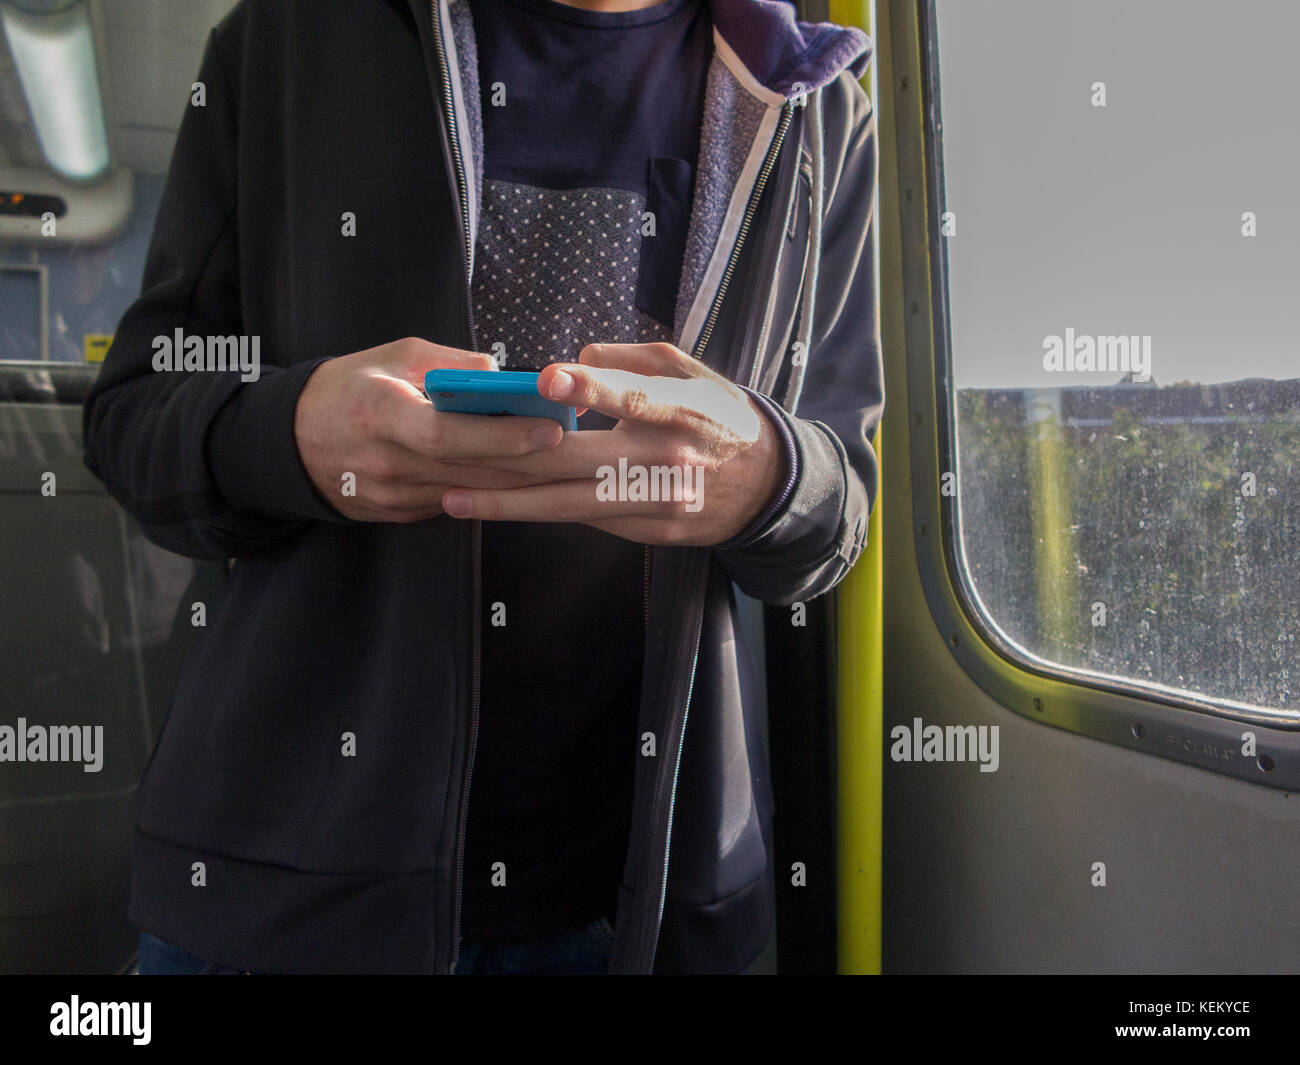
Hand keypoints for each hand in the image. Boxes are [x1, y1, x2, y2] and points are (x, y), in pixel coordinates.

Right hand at [293, 337, 565, 521]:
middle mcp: (385, 462)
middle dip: (530, 465)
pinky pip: (454, 503)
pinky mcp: (398, 514)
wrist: (291, 442)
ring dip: (520, 484)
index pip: (448, 435)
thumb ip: (448, 363)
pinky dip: (491, 492)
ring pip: (470, 494)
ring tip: (567, 468)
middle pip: (471, 471)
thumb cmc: (349, 387)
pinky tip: (527, 483)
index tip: (549, 429)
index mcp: (379, 414)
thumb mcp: (392, 356)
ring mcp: (391, 496)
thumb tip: (501, 375)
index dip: (501, 437)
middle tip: (579, 454)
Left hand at [439, 342, 784, 545]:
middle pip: (580, 462)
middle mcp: (668, 459)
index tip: (548, 380)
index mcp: (683, 409)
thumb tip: (574, 360)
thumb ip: (630, 359)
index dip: (592, 387)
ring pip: (571, 505)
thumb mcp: (688, 370)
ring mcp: (657, 502)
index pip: (636, 396)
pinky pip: (586, 521)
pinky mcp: (650, 533)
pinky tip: (501, 508)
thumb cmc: (717, 415)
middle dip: (512, 461)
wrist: (766, 486)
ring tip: (456, 500)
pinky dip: (541, 514)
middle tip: (455, 458)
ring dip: (509, 504)